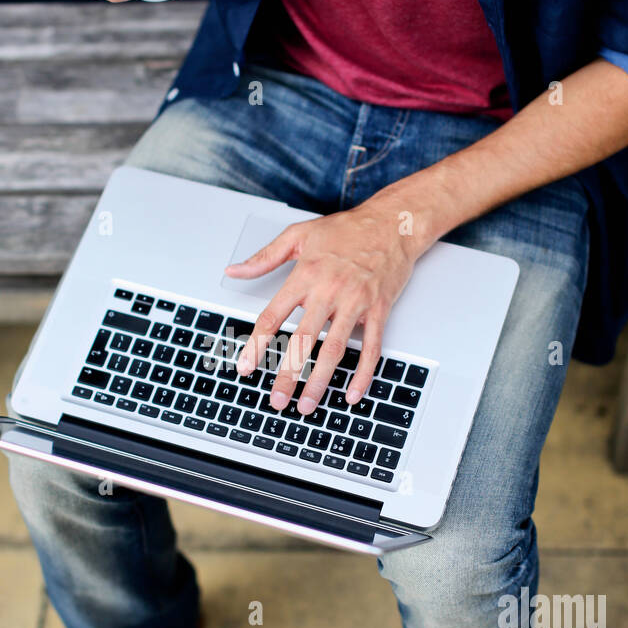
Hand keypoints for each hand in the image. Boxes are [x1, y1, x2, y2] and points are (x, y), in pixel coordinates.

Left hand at [227, 194, 427, 414]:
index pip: (273, 316)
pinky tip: (352, 394)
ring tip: (308, 404)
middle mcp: (329, 291)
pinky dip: (362, 374)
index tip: (245, 367)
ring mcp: (355, 303)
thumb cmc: (347, 229)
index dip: (256, 345)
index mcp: (305, 275)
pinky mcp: (378, 311)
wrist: (393, 223)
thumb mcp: (298, 234)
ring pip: (334, 350)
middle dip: (287, 374)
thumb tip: (234, 270)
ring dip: (320, 381)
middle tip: (277, 400)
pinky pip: (371, 348)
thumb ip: (263, 257)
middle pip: (303, 340)